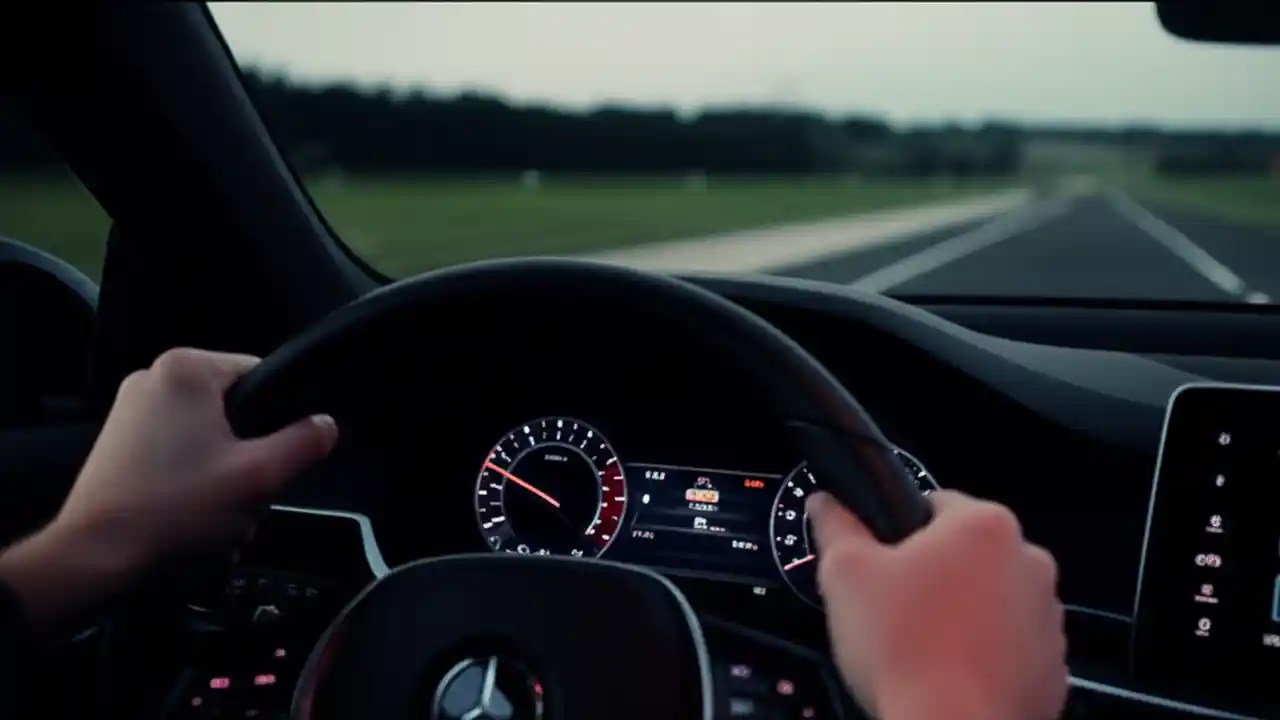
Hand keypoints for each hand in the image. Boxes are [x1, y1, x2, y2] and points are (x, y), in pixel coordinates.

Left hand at [0, 348, 337, 631]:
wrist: (95, 561)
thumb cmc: (176, 509)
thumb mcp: (260, 477)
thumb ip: (305, 443)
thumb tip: (327, 424)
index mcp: (186, 369)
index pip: (263, 374)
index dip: (283, 417)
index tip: (279, 458)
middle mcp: (153, 378)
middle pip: (236, 410)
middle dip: (250, 453)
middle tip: (247, 493)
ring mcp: (130, 412)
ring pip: (210, 436)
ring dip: (224, 474)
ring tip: (218, 512)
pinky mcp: (118, 444)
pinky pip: (180, 452)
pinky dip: (194, 481)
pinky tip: (192, 515)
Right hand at [807, 490, 1066, 719]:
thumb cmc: (901, 646)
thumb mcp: (846, 574)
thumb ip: (836, 526)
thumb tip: (826, 504)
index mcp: (984, 524)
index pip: (937, 504)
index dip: (901, 532)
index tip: (882, 564)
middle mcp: (1030, 561)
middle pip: (970, 553)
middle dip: (936, 573)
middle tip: (897, 608)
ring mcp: (1049, 617)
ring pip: (994, 599)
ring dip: (965, 612)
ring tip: (924, 646)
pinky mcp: (1054, 666)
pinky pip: (1013, 646)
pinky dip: (987, 653)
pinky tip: (952, 673)